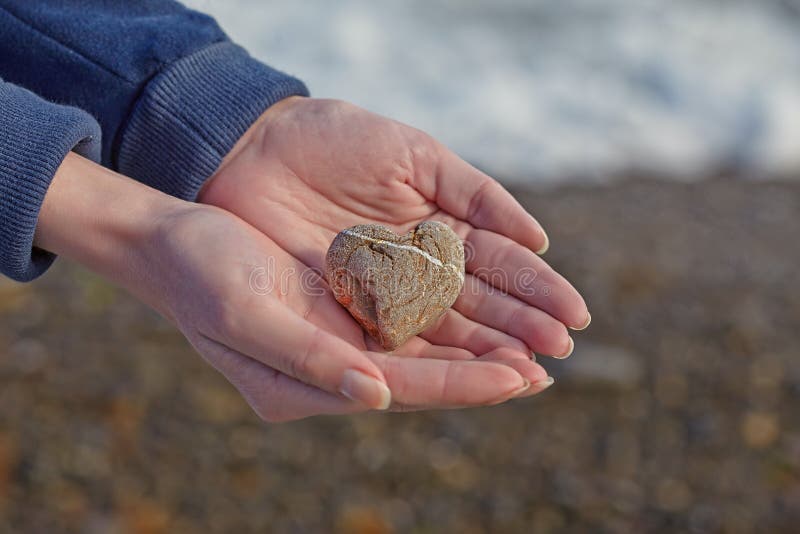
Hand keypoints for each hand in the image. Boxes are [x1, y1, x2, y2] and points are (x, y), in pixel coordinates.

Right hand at [37, 154, 551, 421]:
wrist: (173, 241)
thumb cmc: (201, 277)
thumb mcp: (246, 315)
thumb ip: (309, 359)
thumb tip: (377, 395)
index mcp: (310, 382)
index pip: (403, 389)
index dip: (462, 385)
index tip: (518, 379)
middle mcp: (335, 366)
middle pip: (425, 373)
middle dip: (484, 370)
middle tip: (546, 367)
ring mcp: (342, 334)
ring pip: (423, 344)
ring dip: (476, 343)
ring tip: (531, 344)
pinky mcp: (345, 301)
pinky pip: (407, 311)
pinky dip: (447, 311)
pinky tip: (481, 304)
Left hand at [199, 97, 590, 362]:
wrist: (253, 148)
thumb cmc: (334, 139)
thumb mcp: (414, 154)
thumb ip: (476, 194)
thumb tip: (539, 240)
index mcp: (442, 228)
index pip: (501, 266)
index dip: (538, 291)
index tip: (574, 316)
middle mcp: (420, 270)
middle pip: (480, 308)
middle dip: (521, 330)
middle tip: (558, 353)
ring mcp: (385, 296)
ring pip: (444, 333)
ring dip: (486, 355)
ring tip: (526, 375)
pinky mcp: (346, 316)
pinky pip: (394, 342)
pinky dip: (431, 361)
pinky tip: (466, 377)